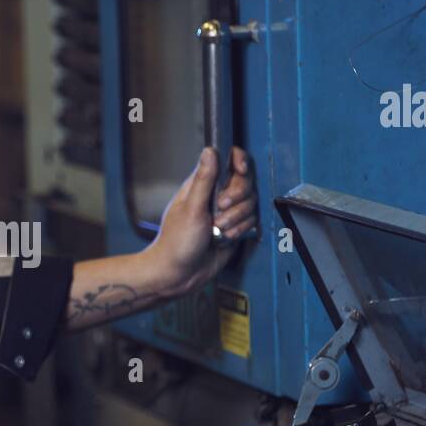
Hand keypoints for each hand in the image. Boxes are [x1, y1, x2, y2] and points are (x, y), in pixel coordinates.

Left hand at [143, 146, 256, 297]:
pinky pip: (250, 221)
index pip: (228, 160)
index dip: (240, 162)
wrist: (179, 275)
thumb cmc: (176, 243)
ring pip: (250, 203)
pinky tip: (225, 237)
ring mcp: (227, 212)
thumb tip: (210, 151)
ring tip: (217, 229)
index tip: (241, 171)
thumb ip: (204, 180)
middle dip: (237, 198)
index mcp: (202, 184)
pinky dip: (240, 230)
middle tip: (220, 210)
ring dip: (236, 218)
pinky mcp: (235, 227)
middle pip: (245, 182)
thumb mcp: (191, 208)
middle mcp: (216, 195)